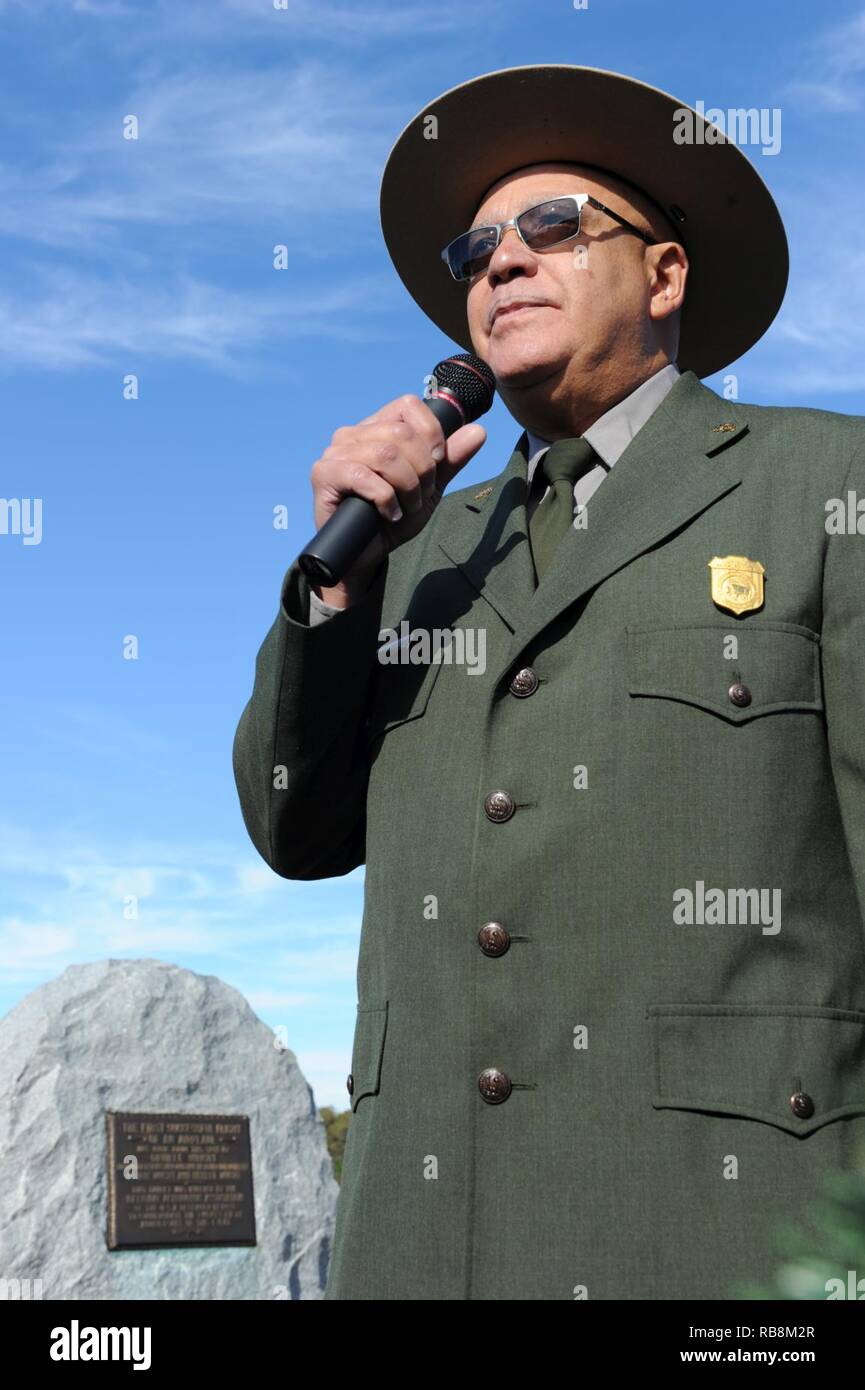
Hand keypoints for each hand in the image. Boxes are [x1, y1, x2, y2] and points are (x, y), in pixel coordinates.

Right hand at [309, 393, 486, 605]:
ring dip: (407, 487)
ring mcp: (335, 452)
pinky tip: (389, 514)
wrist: (365, 555)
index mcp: (376, 428)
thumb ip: (450, 460)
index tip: (437, 463)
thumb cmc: (393, 518)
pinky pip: (365, 477)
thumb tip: (478, 431)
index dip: (431, 433)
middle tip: (420, 496)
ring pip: (386, 454)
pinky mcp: (324, 474)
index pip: (408, 405)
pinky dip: (386, 500)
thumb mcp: (430, 488)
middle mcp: (352, 434)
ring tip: (406, 507)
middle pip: (401, 433)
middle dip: (422, 469)